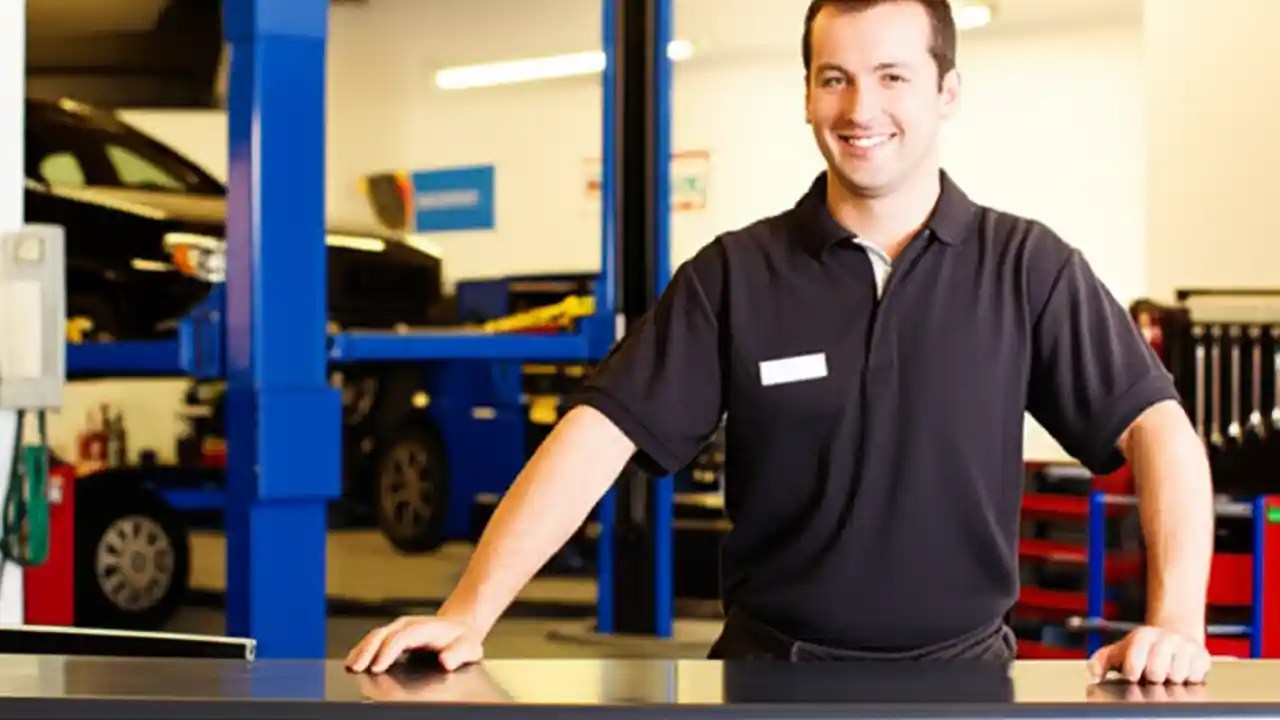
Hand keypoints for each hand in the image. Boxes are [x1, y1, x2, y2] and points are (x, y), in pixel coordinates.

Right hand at [345, 614, 483, 673]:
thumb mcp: (468, 647)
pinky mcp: (394, 634)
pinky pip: (375, 640)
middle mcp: (408, 626)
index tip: (378, 666)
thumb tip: (446, 661)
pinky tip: (354, 660)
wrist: (460, 627)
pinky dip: (363, 649)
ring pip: (375, 636)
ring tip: (351, 665)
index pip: (401, 638)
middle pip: (383, 634)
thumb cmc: (462, 640)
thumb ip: (457, 654)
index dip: (388, 651)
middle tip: (356, 667)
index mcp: (424, 628)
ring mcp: (399, 628)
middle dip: (368, 651)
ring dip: (361, 650)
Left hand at [1087, 626, 1209, 684]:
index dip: (1132, 673)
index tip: (1132, 677)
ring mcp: (1186, 647)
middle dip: (1151, 679)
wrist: (1174, 635)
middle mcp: (1166, 638)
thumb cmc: (1142, 649)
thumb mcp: (1118, 652)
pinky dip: (1187, 681)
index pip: (1135, 661)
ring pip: (1177, 677)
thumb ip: (1099, 662)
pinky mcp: (1202, 657)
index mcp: (1142, 636)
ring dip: (1170, 682)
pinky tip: (1180, 674)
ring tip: (1165, 675)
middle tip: (1151, 677)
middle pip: (1157, 673)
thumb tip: (1095, 675)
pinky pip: (1195, 678)